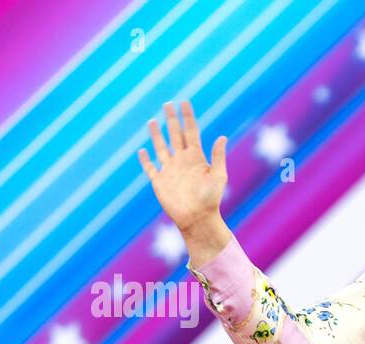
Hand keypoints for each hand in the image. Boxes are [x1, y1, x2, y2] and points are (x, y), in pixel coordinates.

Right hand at [137, 100, 226, 232]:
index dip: (188, 117)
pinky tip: (142, 151)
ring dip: (157, 134)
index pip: (191, 132)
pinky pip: (151, 168)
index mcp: (196, 158)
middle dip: (172, 120)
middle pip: (175, 135)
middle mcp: (182, 161)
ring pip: (161, 147)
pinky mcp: (160, 182)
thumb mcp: (218, 176)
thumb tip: (222, 136)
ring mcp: (170, 170)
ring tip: (153, 120)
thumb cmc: (211, 199)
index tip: (185, 102)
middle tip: (168, 103)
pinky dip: (145, 160)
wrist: (197, 219)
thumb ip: (218, 156)